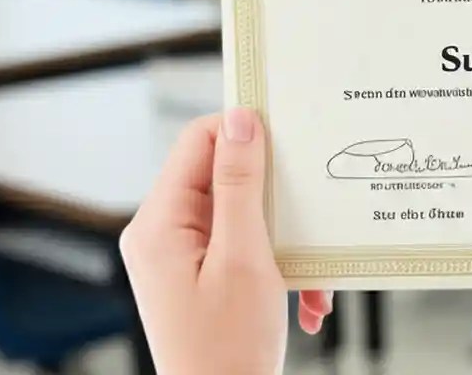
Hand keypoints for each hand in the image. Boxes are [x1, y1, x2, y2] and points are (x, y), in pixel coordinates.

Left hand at [120, 110, 334, 374]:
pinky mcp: (201, 278)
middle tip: (312, 213)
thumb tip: (241, 120)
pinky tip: (305, 301)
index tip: (292, 132)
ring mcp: (180, 258)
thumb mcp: (244, 258)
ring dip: (287, 243)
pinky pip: (245, 250)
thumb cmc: (226, 352)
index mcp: (159, 223)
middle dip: (277, 201)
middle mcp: (162, 235)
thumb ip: (241, 185)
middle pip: (226, 178)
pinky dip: (280, 269)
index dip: (245, 130)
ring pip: (245, 217)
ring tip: (311, 278)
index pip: (199, 141)